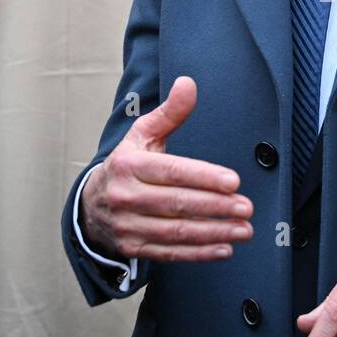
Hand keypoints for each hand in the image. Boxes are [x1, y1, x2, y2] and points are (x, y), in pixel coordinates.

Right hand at [82, 76, 253, 262]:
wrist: (89, 206)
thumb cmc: (126, 166)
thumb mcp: (141, 135)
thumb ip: (169, 113)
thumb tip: (188, 84)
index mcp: (129, 165)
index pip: (172, 171)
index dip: (204, 177)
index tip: (234, 181)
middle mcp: (125, 196)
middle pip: (177, 203)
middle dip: (216, 207)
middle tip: (246, 207)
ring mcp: (128, 225)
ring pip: (176, 232)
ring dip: (214, 232)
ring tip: (244, 229)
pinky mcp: (133, 247)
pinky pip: (170, 253)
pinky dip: (199, 253)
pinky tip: (224, 248)